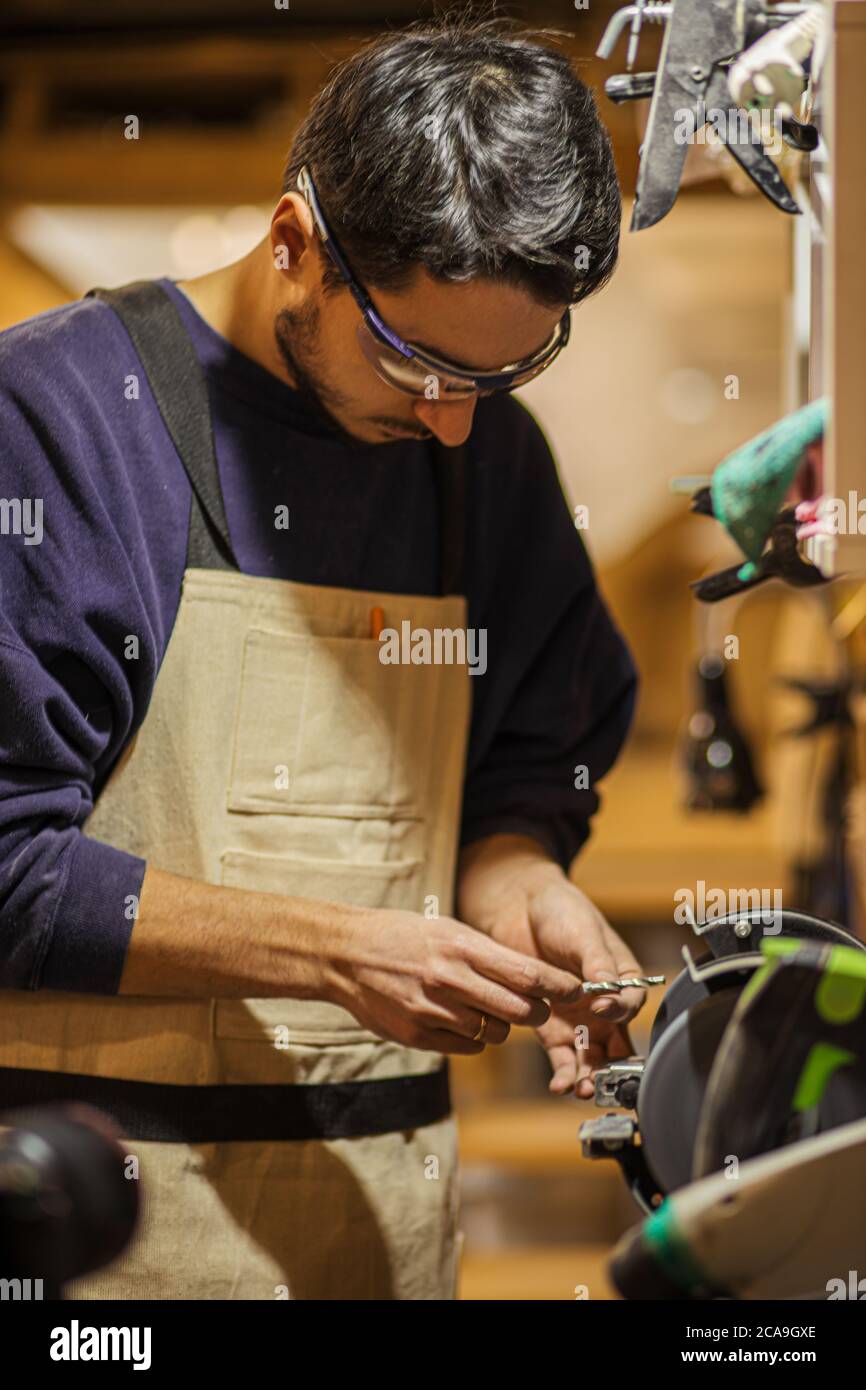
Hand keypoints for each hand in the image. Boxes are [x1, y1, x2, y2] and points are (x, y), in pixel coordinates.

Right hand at [327, 906, 582, 1054]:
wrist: (345, 955)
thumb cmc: (400, 936)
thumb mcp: (448, 929)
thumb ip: (487, 954)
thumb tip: (531, 978)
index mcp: (461, 946)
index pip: (527, 973)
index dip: (557, 986)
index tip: (575, 991)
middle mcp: (450, 979)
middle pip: (519, 1010)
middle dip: (537, 1012)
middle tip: (537, 1008)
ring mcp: (432, 1011)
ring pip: (495, 1032)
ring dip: (501, 1024)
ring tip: (485, 1008)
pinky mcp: (417, 1036)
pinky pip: (467, 1047)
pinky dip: (473, 1038)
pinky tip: (460, 1020)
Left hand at [457, 837, 647, 1096]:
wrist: (519, 909)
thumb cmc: (560, 912)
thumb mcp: (583, 932)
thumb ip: (597, 961)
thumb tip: (609, 985)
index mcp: (621, 976)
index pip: (631, 1001)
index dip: (620, 1008)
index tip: (601, 1006)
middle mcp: (603, 1002)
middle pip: (616, 1040)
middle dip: (612, 1063)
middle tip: (602, 1078)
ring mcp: (578, 1017)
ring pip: (591, 1054)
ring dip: (589, 1074)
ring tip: (582, 1089)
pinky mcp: (550, 1025)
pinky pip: (562, 1055)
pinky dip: (564, 1071)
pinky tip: (561, 1085)